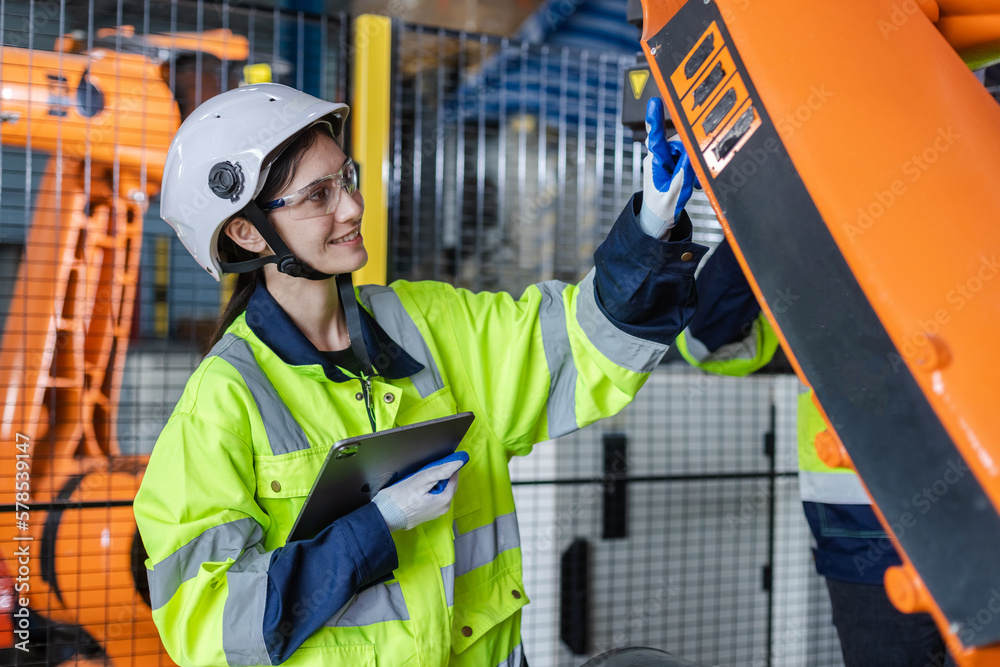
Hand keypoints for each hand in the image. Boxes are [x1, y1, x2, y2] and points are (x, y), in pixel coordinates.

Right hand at [372, 452, 467, 531]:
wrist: (384, 515)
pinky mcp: (426, 514)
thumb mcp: (421, 480)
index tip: (441, 459)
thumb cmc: (400, 498)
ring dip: (434, 483)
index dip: (449, 467)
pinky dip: (429, 490)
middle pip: (447, 486)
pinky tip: (418, 488)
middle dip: (441, 476)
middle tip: (428, 468)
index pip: (454, 478)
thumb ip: (441, 471)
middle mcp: (443, 510)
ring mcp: (434, 513)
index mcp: (444, 501)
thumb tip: (458, 463)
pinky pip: (433, 498)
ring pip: (439, 491)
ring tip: (421, 478)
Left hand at [640, 97, 700, 237]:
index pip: (655, 138)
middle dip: (692, 157)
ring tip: (693, 184)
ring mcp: (663, 161)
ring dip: (693, 166)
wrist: (656, 224)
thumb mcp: (677, 192)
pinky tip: (692, 183)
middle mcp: (657, 158)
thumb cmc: (662, 211)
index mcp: (655, 163)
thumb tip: (693, 151)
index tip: (655, 102)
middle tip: (695, 178)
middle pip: (681, 143)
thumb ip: (685, 171)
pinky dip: (692, 170)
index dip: (655, 119)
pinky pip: (686, 160)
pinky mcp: (669, 166)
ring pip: (686, 152)